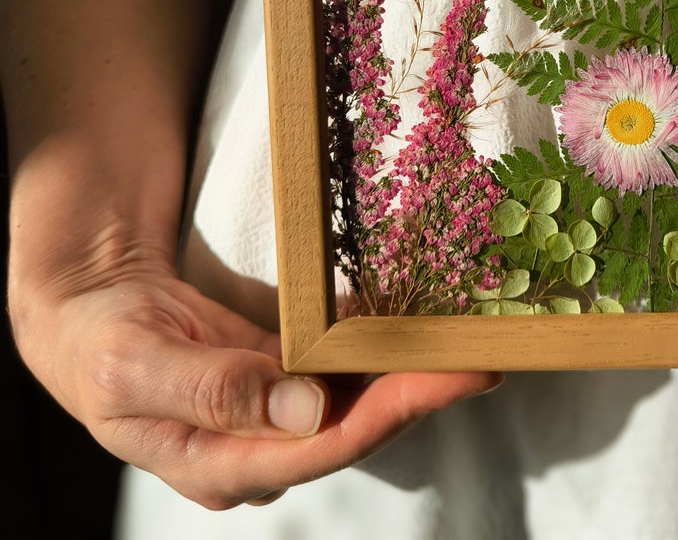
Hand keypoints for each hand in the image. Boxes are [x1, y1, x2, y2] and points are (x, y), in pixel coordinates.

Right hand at [10, 265, 499, 509]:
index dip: (394, 411)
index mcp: (222, 464)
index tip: (449, 376)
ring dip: (411, 369)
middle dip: (423, 390)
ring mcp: (274, 412)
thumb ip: (214, 391)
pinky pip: (342, 365)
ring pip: (358, 396)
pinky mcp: (281, 378)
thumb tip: (304, 411)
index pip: (326, 446)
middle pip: (357, 422)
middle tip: (483, 353)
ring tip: (469, 339)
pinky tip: (417, 321)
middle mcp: (260, 447)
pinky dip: (379, 345)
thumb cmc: (101, 347)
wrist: (91, 316)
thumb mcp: (137, 367)